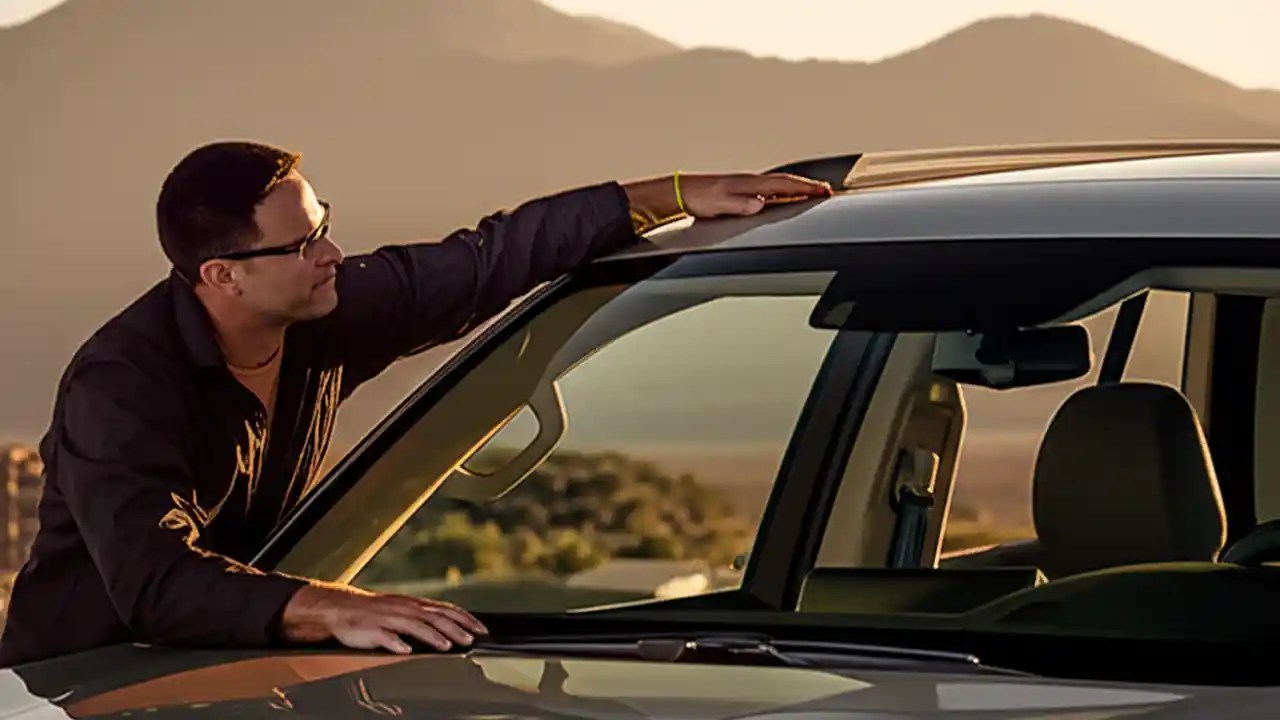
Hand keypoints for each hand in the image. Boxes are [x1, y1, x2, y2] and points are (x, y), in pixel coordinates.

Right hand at [280, 584, 488, 654]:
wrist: (341, 608)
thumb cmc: (376, 612)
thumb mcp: (404, 610)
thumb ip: (425, 618)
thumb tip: (451, 628)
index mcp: (415, 605)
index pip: (446, 610)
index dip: (465, 619)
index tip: (481, 629)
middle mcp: (405, 609)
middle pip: (434, 618)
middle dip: (454, 629)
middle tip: (470, 640)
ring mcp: (389, 618)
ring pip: (414, 626)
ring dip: (431, 635)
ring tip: (445, 646)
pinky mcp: (372, 629)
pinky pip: (385, 636)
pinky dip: (396, 643)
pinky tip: (405, 650)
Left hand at [678, 172, 833, 216]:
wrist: (682, 192)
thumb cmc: (699, 197)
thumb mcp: (720, 203)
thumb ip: (740, 205)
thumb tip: (758, 205)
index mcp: (750, 183)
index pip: (784, 184)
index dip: (805, 188)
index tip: (823, 190)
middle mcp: (751, 182)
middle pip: (786, 183)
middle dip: (807, 186)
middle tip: (825, 191)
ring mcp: (746, 186)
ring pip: (778, 186)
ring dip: (796, 189)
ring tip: (810, 193)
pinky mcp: (741, 192)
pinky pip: (769, 191)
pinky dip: (782, 193)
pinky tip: (783, 199)